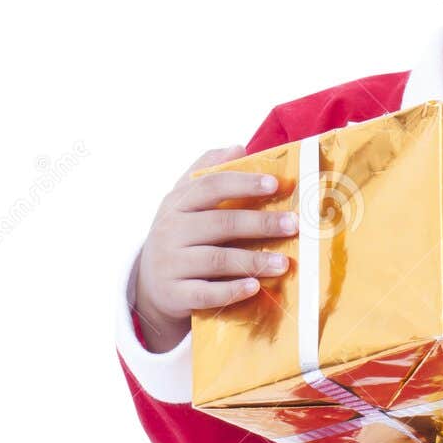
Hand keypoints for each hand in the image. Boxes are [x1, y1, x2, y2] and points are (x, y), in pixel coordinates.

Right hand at [133, 144, 298, 351]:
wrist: (149, 285)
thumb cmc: (180, 236)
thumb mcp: (185, 202)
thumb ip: (208, 173)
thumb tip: (238, 147)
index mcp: (178, 204)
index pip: (210, 186)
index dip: (243, 183)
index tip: (275, 184)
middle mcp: (171, 231)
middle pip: (220, 223)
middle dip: (260, 224)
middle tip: (293, 225)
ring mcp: (171, 264)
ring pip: (217, 260)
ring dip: (253, 260)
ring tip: (284, 263)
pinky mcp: (174, 295)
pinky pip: (206, 293)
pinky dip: (231, 291)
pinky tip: (254, 287)